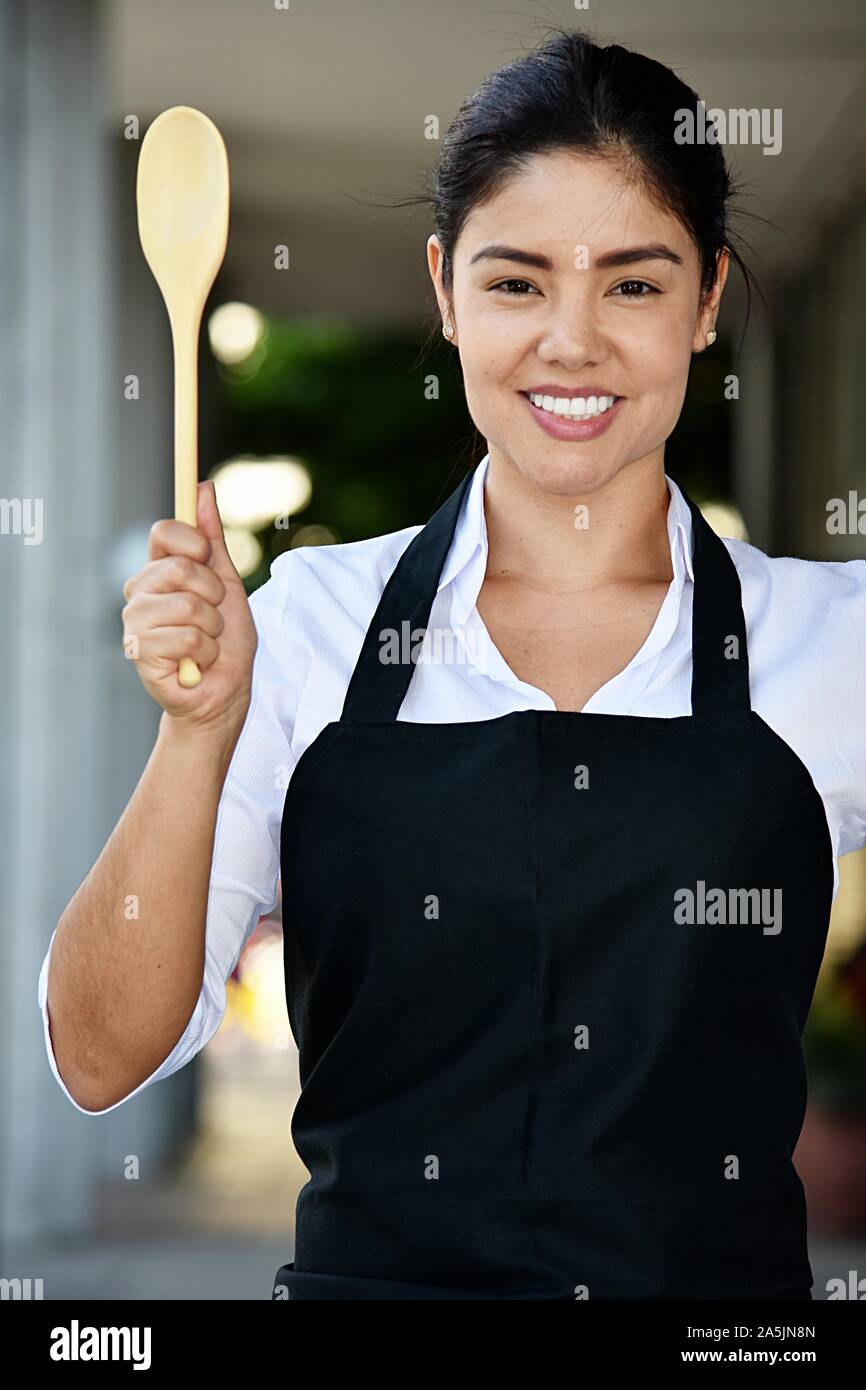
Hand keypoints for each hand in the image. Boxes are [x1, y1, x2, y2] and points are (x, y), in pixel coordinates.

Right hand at [121, 481, 257, 736]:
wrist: (223, 694)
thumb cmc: (226, 642)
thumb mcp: (228, 584)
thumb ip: (213, 539)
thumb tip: (204, 487)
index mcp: (158, 571)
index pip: (164, 531)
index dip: (195, 543)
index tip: (208, 560)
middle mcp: (140, 592)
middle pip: (178, 567)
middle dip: (213, 595)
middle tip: (214, 618)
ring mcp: (135, 622)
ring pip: (187, 605)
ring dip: (212, 629)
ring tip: (207, 644)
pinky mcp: (139, 652)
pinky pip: (186, 637)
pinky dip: (206, 653)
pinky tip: (197, 664)